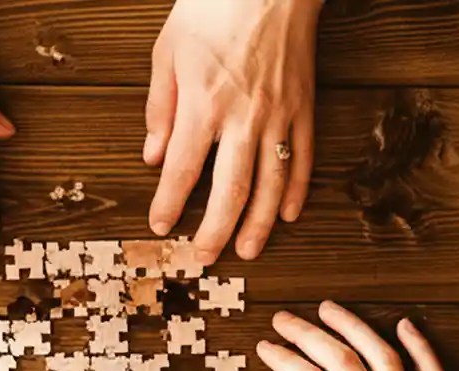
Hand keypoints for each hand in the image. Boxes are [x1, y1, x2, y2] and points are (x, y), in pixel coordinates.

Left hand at [145, 0, 321, 263]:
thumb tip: (153, 156)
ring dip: (259, 224)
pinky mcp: (305, 107)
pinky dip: (297, 190)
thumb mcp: (168, 52)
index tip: (160, 227)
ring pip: (271, 185)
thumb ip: (160, 108)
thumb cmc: (213, 8)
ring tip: (247, 250)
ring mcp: (280, 116)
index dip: (169, 204)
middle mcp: (243, 118)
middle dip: (215, 231)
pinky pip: (303, 159)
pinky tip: (287, 214)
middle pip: (230, 191)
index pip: (183, 171)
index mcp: (203, 105)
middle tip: (203, 257)